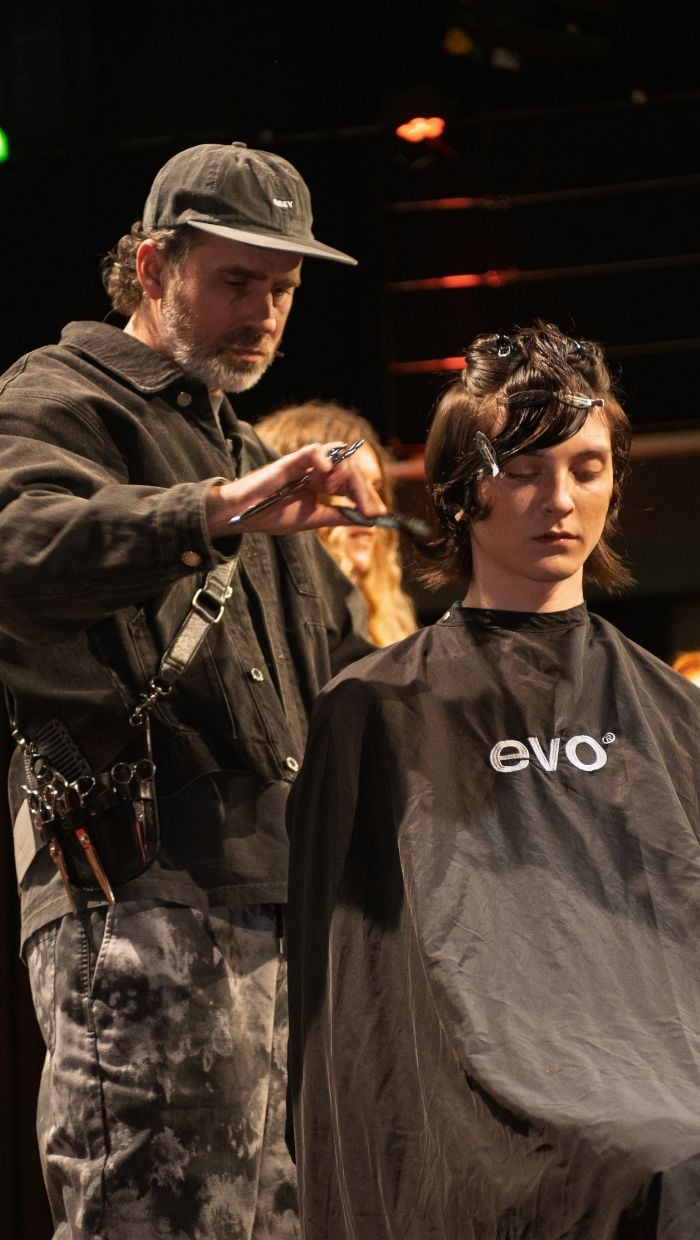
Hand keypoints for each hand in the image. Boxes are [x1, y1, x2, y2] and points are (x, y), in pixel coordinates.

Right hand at [205, 441, 384, 537]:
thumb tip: (367, 520)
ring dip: (346, 473)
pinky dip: (324, 460)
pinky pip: (313, 451)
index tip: (377, 515)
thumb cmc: (271, 514)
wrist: (244, 514)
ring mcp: (305, 464)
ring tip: (342, 492)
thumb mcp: (312, 519)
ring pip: (337, 454)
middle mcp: (316, 470)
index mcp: (321, 483)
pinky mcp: (290, 461)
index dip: (367, 496)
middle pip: (349, 467)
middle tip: (370, 511)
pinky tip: (328, 477)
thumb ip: (338, 516)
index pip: (352, 482)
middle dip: (363, 490)